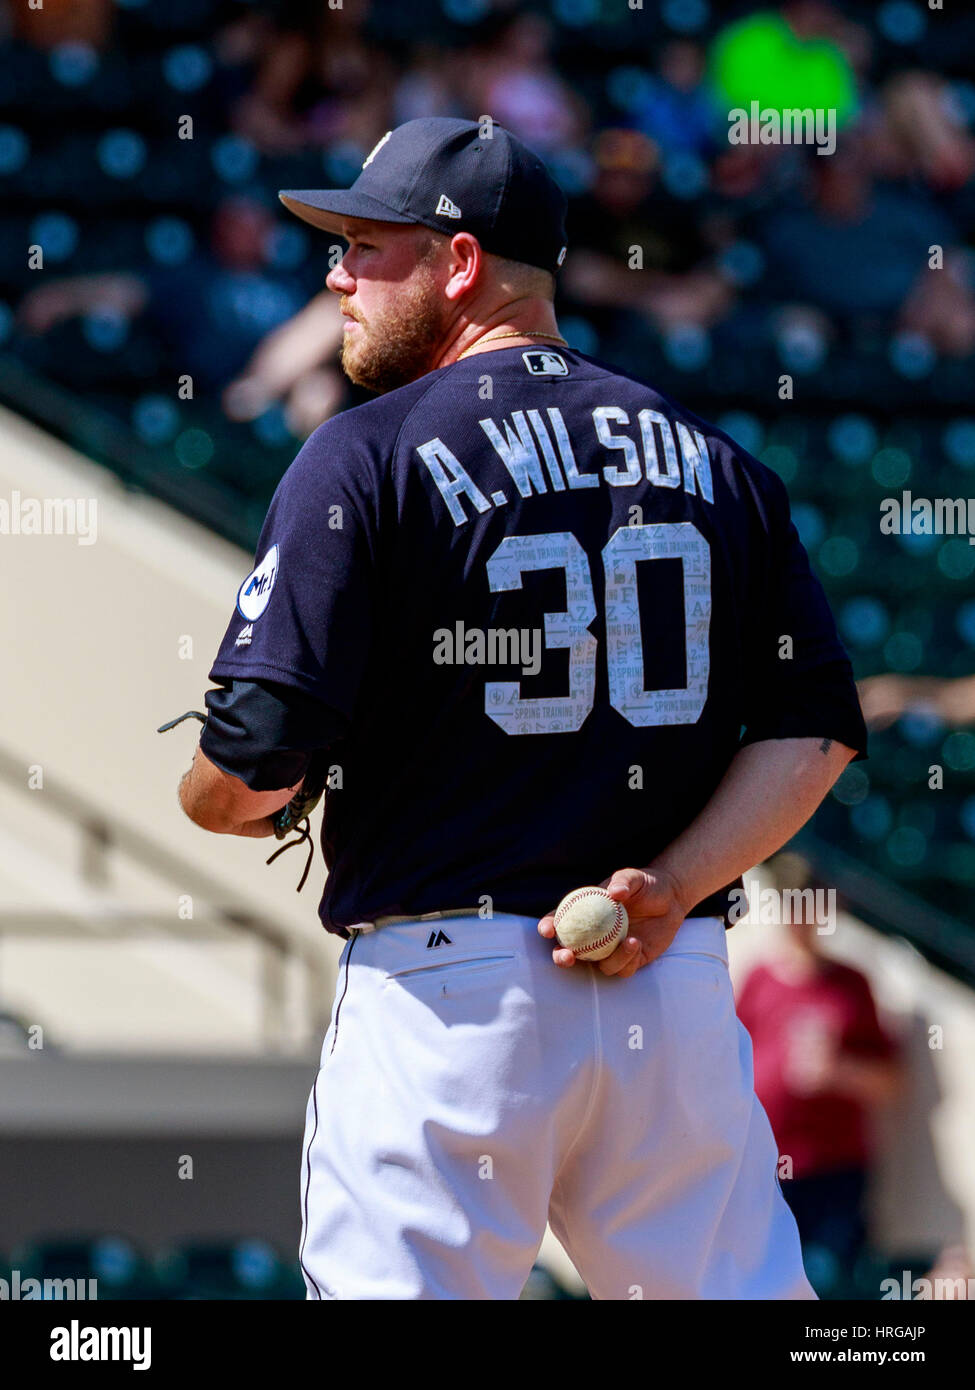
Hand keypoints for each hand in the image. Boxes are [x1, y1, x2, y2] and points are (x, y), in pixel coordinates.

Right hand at [537, 867, 689, 978]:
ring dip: (610, 959)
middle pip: (569, 952)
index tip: (547, 930)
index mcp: (585, 914)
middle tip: (567, 956)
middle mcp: (594, 936)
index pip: (560, 921)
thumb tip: (614, 893)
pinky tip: (637, 943)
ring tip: (629, 940)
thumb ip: (623, 881)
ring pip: (599, 966)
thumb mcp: (634, 877)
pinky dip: (627, 960)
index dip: (549, 926)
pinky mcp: (630, 961)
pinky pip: (623, 969)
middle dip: (561, 958)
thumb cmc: (645, 884)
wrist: (670, 899)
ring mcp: (610, 951)